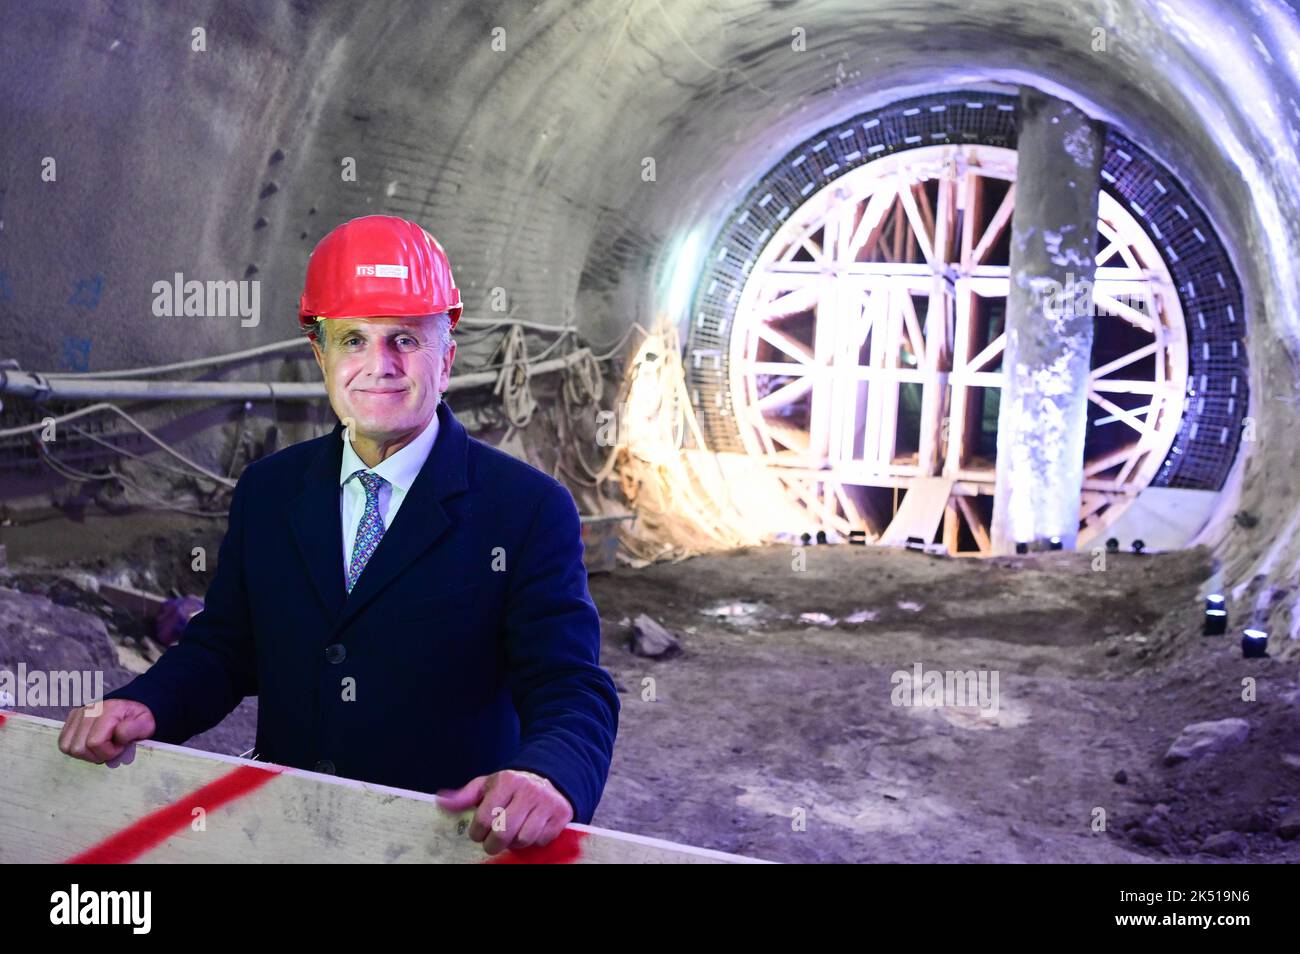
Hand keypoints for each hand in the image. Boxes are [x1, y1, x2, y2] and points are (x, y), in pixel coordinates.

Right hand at [57, 699, 155, 767]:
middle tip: (111, 748)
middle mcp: (89, 710)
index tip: (121, 746)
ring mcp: (78, 713)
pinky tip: (90, 745)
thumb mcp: (145, 724)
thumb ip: (133, 730)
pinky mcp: (71, 719)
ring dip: (85, 753)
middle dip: (96, 754)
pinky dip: (76, 748)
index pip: (94, 743)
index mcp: (108, 710)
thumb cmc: (139, 719)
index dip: (109, 752)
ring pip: (67, 747)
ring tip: (101, 747)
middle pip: (78, 748)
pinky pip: (63, 742)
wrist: (133, 706)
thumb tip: (118, 734)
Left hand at [435, 769, 573, 855]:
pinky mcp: (561, 814)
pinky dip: (534, 841)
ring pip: (524, 839)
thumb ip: (464, 797)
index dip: (477, 832)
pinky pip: (542, 840)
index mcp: (507, 781)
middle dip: (493, 844)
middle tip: (492, 842)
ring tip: (512, 833)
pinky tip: (530, 830)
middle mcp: (529, 790)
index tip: (478, 832)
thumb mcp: (486, 786)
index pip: (485, 818)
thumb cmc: (510, 787)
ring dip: (514, 842)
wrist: (547, 778)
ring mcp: (547, 802)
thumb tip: (441, 802)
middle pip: (504, 832)